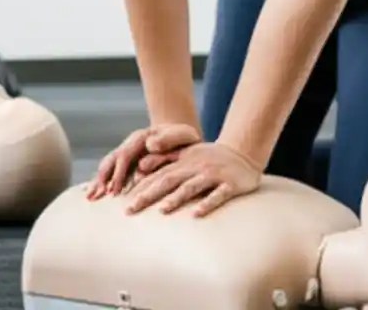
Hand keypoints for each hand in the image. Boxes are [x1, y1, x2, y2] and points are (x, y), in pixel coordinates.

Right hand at [87, 123, 201, 199]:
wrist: (183, 138)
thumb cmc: (185, 140)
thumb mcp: (182, 134)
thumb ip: (168, 139)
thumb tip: (150, 145)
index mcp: (140, 138)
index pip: (124, 156)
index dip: (117, 174)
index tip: (114, 190)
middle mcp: (129, 145)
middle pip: (110, 161)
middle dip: (102, 179)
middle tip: (97, 196)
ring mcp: (127, 153)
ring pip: (107, 166)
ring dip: (98, 181)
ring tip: (90, 197)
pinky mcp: (128, 163)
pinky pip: (111, 172)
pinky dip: (102, 182)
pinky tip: (95, 193)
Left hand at [124, 141, 261, 216]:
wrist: (242, 153)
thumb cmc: (209, 157)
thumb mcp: (186, 153)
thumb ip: (165, 158)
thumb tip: (140, 166)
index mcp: (182, 161)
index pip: (157, 175)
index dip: (141, 188)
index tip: (125, 202)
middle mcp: (195, 167)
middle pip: (168, 180)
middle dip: (148, 195)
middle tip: (130, 209)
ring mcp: (213, 175)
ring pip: (191, 187)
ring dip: (176, 198)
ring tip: (161, 210)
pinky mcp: (230, 184)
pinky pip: (218, 195)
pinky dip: (207, 204)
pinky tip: (197, 214)